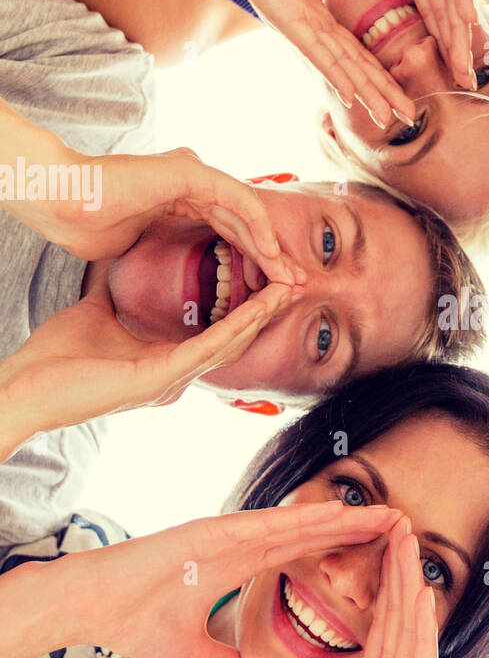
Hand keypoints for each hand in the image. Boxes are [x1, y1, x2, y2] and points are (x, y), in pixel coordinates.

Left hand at [0, 279, 293, 457]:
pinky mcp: (157, 381)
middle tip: (292, 283)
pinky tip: (254, 308)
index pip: (214, 333)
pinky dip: (233, 328)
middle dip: (264, 310)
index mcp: (162, 364)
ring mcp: (168, 382)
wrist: (25, 389)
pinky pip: (205, 350)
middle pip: (232, 340)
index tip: (264, 278)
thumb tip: (116, 268)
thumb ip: (114, 295)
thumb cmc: (53, 361)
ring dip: (260, 317)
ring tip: (285, 290)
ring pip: (228, 345)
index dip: (244, 307)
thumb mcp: (95, 314)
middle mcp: (173, 377)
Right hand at [13, 146, 302, 280]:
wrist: (59, 201)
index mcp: (176, 200)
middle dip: (269, 256)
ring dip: (270, 246)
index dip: (249, 261)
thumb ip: (154, 251)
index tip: (266, 292)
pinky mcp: (191, 173)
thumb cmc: (83, 225)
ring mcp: (192, 175)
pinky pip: (237, 200)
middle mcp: (189, 184)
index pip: (225, 232)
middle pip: (242, 223)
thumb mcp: (130, 247)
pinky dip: (256, 225)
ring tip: (290, 276)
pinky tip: (271, 252)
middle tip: (293, 287)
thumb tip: (154, 276)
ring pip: (245, 213)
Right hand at [15, 502, 398, 657]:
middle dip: (354, 528)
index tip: (377, 551)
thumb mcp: (189, 650)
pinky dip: (297, 519)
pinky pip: (261, 525)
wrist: (89, 606)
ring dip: (339, 517)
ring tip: (381, 512)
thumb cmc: (132, 619)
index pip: (301, 556)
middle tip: (401, 522)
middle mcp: (238, 544)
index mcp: (237, 566)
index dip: (339, 550)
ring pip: (294, 523)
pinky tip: (330, 515)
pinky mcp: (207, 533)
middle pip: (309, 533)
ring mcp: (224, 535)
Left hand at [192, 0, 415, 127]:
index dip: (377, 70)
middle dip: (379, 91)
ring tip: (386, 117)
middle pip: (349, 63)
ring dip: (363, 91)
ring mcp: (289, 20)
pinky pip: (311, 46)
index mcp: (307, 13)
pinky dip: (332, 71)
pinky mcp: (278, 11)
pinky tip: (349, 93)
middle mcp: (299, 25)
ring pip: (336, 62)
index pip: (351, 48)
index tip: (401, 89)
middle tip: (408, 117)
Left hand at [255, 520, 437, 657]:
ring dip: (412, 590)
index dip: (380, 591)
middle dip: (399, 575)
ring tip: (411, 545)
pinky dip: (421, 634)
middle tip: (401, 526)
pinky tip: (421, 601)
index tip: (378, 552)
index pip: (378, 632)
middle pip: (400, 624)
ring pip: (412, 637)